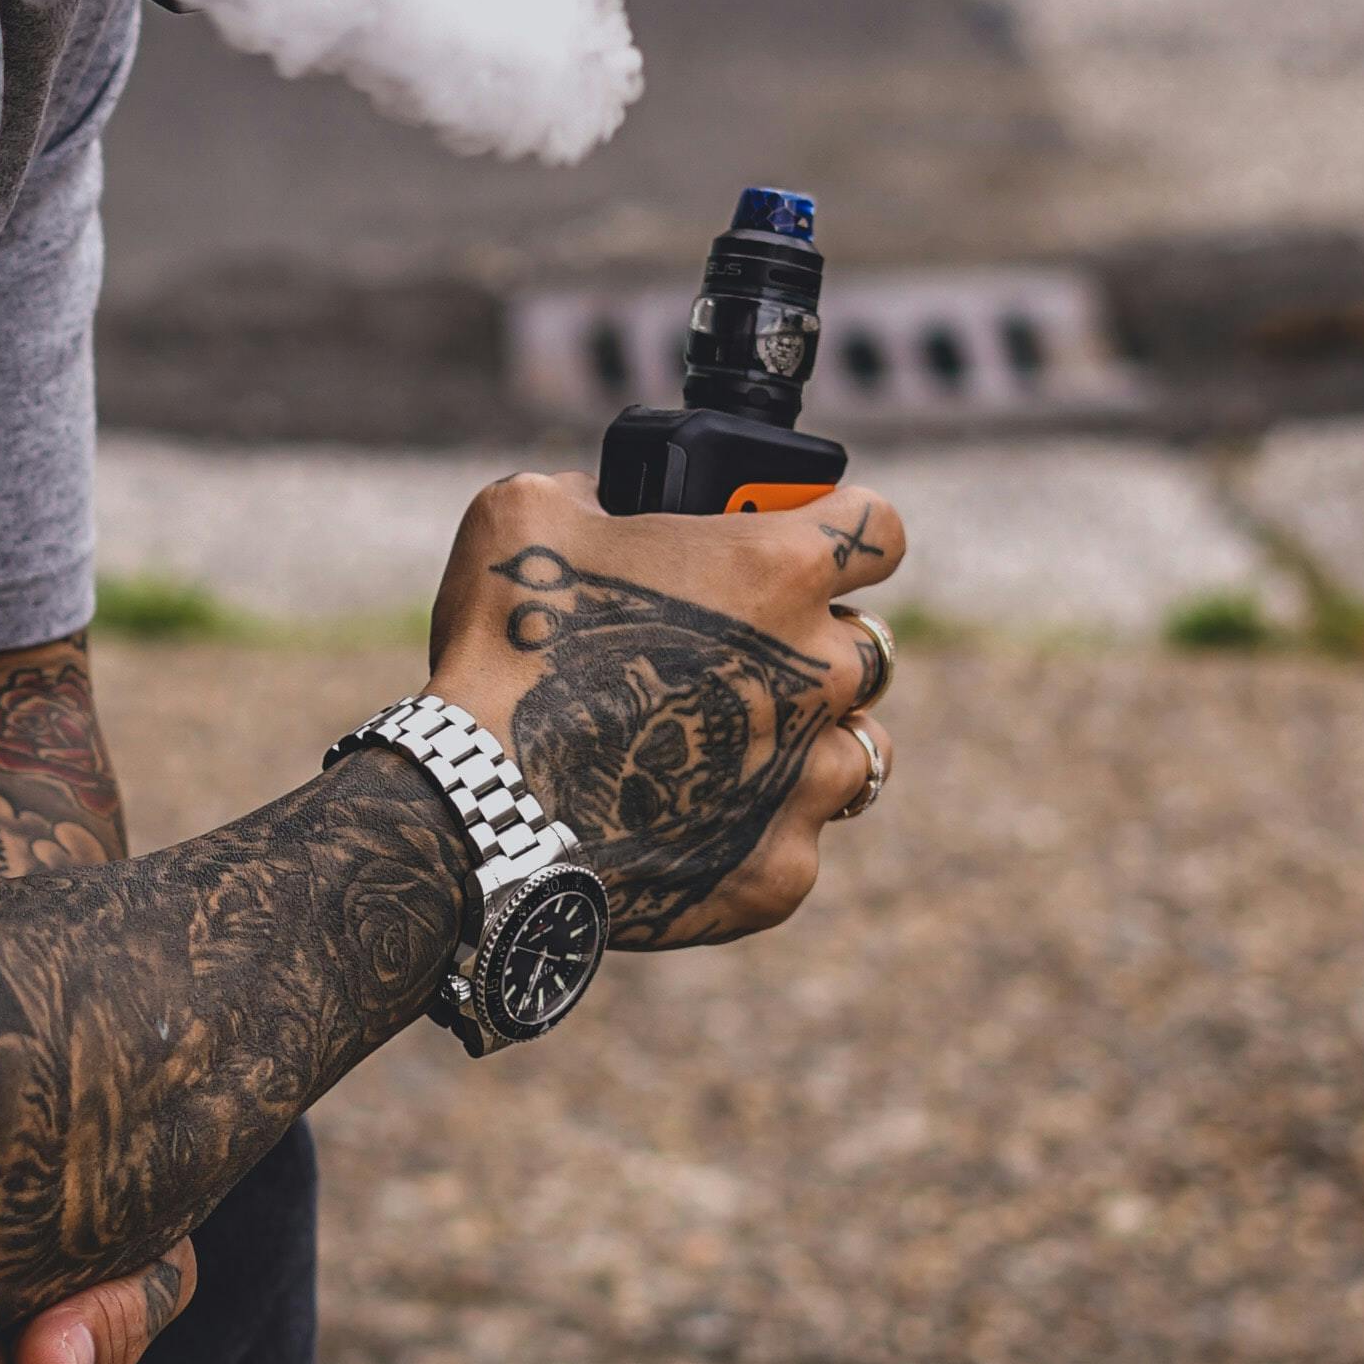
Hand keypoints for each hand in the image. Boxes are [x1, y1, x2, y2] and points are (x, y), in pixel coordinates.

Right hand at [422, 465, 906, 949]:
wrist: (483, 811)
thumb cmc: (508, 650)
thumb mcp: (528, 514)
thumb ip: (599, 495)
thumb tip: (609, 505)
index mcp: (778, 571)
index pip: (879, 530)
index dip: (841, 528)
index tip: (803, 543)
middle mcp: (821, 674)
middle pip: (870, 647)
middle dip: (815, 643)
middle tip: (737, 654)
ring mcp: (810, 779)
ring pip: (859, 746)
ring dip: (809, 739)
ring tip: (729, 746)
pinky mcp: (781, 868)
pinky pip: (799, 839)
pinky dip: (757, 830)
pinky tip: (688, 822)